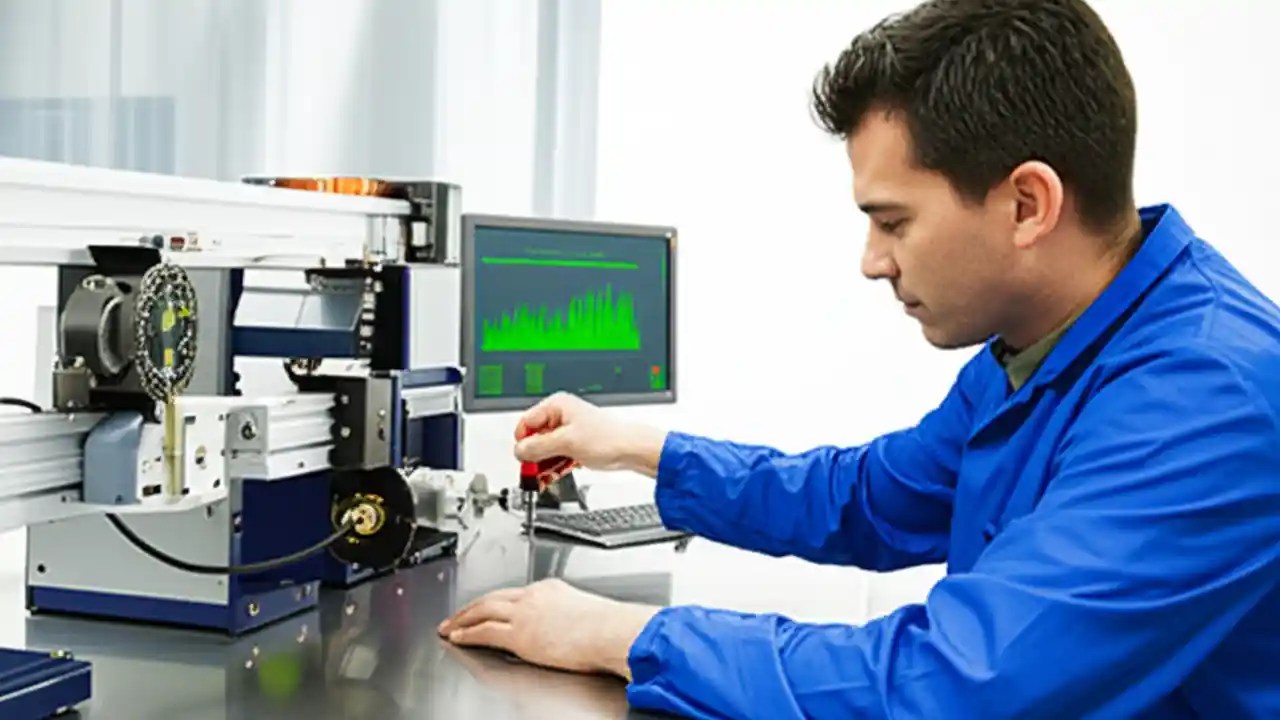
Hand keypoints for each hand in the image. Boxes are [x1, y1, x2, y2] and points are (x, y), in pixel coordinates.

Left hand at [437, 578, 658, 679]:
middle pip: (492, 597)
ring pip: (483, 610)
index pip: (515, 593)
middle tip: (456, 614)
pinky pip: (485, 632)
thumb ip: (568, 617)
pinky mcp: (519, 635)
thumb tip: (568, 629)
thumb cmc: (608, 627)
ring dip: (462, 618)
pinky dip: (468, 633)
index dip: (495, 600)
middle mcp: (534, 596)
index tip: (486, 606)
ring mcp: (525, 614)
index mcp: (551, 588)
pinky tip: (458, 637)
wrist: (612, 632)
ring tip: (449, 626)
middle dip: (471, 606)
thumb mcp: (584, 612)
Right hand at [513, 393, 667, 478]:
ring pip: (545, 450)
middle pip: (534, 438)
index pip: (526, 423)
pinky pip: (556, 456)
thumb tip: (519, 451)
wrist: (631, 450)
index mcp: (557, 406)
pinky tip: (555, 476)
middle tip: (536, 473)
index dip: (523, 443)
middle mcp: (561, 416)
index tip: (525, 460)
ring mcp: (568, 431)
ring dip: (544, 465)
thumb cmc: (607, 438)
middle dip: (535, 458)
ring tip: (547, 477)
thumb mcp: (566, 442)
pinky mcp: (574, 445)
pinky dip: (554, 467)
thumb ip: (538, 447)